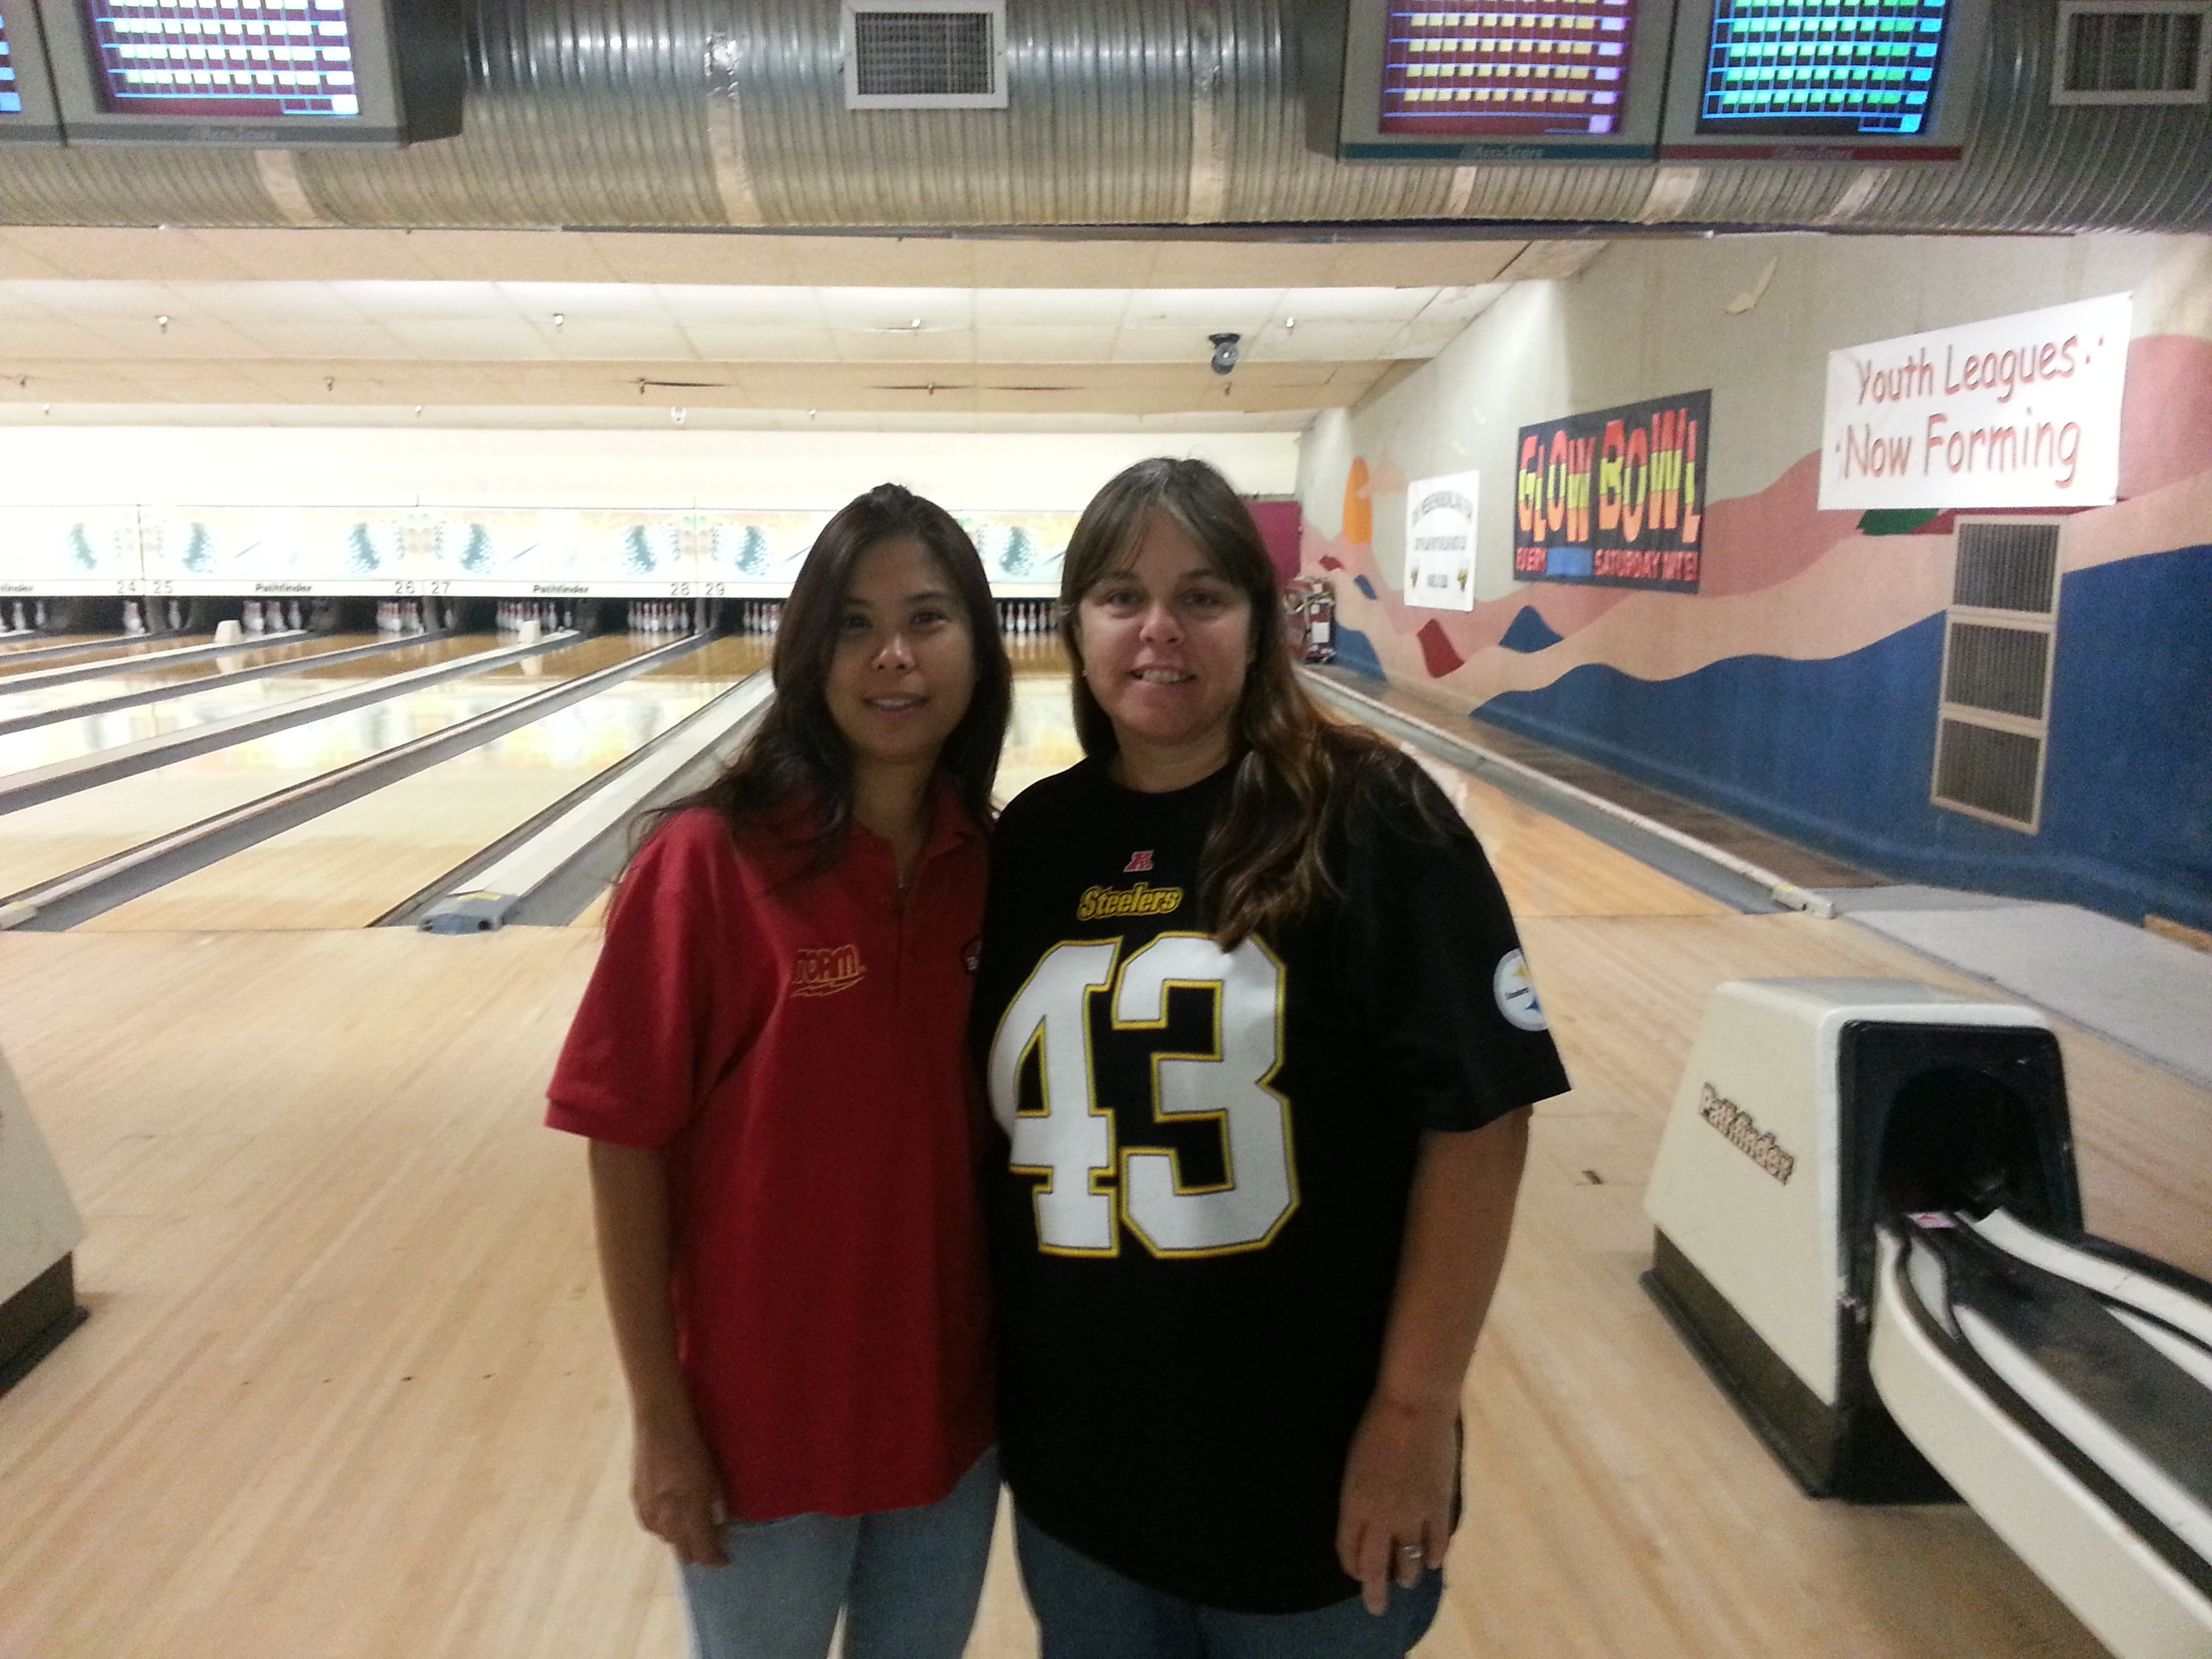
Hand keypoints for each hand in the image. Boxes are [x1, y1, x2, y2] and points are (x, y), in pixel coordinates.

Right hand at [631, 1407, 727, 1565]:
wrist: (660, 1426)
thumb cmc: (694, 1448)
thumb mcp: (713, 1480)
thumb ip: (714, 1510)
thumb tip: (720, 1529)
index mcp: (690, 1516)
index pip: (704, 1554)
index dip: (717, 1559)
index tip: (725, 1557)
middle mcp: (667, 1522)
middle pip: (684, 1554)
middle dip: (699, 1551)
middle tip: (711, 1540)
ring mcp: (648, 1513)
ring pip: (667, 1539)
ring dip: (681, 1536)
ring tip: (691, 1521)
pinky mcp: (636, 1502)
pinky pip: (652, 1525)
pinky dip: (664, 1524)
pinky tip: (671, 1511)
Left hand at [1336, 1395, 1456, 1615]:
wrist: (1413, 1408)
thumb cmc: (1375, 1427)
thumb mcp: (1354, 1465)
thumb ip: (1358, 1496)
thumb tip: (1363, 1516)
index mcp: (1354, 1505)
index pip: (1348, 1549)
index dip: (1352, 1566)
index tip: (1355, 1574)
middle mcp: (1381, 1518)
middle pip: (1375, 1566)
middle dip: (1374, 1591)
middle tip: (1376, 1608)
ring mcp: (1413, 1515)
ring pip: (1408, 1561)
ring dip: (1406, 1575)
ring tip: (1406, 1583)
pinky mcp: (1439, 1506)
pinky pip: (1437, 1541)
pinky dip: (1435, 1555)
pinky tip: (1434, 1562)